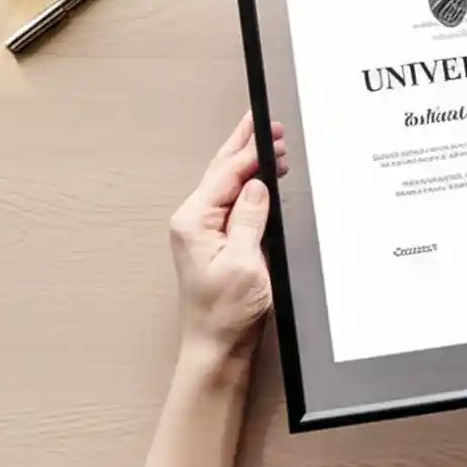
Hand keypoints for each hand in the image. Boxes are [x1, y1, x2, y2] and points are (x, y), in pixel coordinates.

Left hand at [168, 112, 288, 364]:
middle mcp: (193, 221)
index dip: (251, 151)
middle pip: (221, 171)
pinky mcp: (216, 241)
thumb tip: (257, 184)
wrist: (217, 346)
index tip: (272, 131)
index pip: (226, 174)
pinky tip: (265, 178)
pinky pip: (233, 202)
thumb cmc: (226, 312)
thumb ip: (249, 218)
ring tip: (273, 142)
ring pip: (227, 184)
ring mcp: (203, 231)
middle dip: (245, 144)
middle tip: (266, 120)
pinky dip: (250, 185)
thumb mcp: (244, 262)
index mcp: (194, 221)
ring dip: (250, 163)